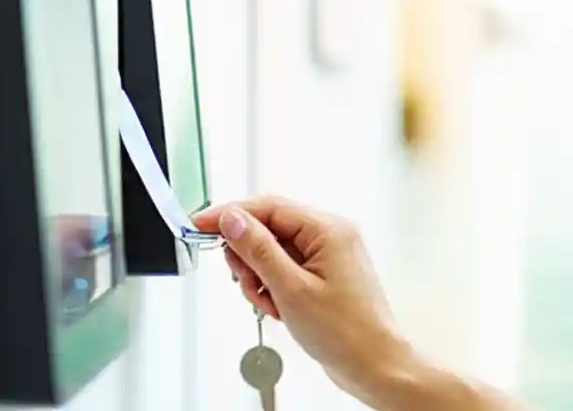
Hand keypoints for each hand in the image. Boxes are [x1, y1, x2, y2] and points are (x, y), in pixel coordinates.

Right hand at [192, 197, 404, 404]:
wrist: (374, 364)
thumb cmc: (345, 331)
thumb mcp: (291, 289)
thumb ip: (258, 250)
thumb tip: (233, 219)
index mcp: (328, 229)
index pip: (269, 207)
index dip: (231, 215)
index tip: (199, 225)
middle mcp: (331, 235)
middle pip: (269, 228)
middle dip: (248, 256)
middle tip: (245, 281)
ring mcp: (328, 256)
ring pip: (274, 252)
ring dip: (260, 277)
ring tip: (269, 303)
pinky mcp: (323, 275)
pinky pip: (286, 270)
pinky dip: (273, 287)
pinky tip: (279, 309)